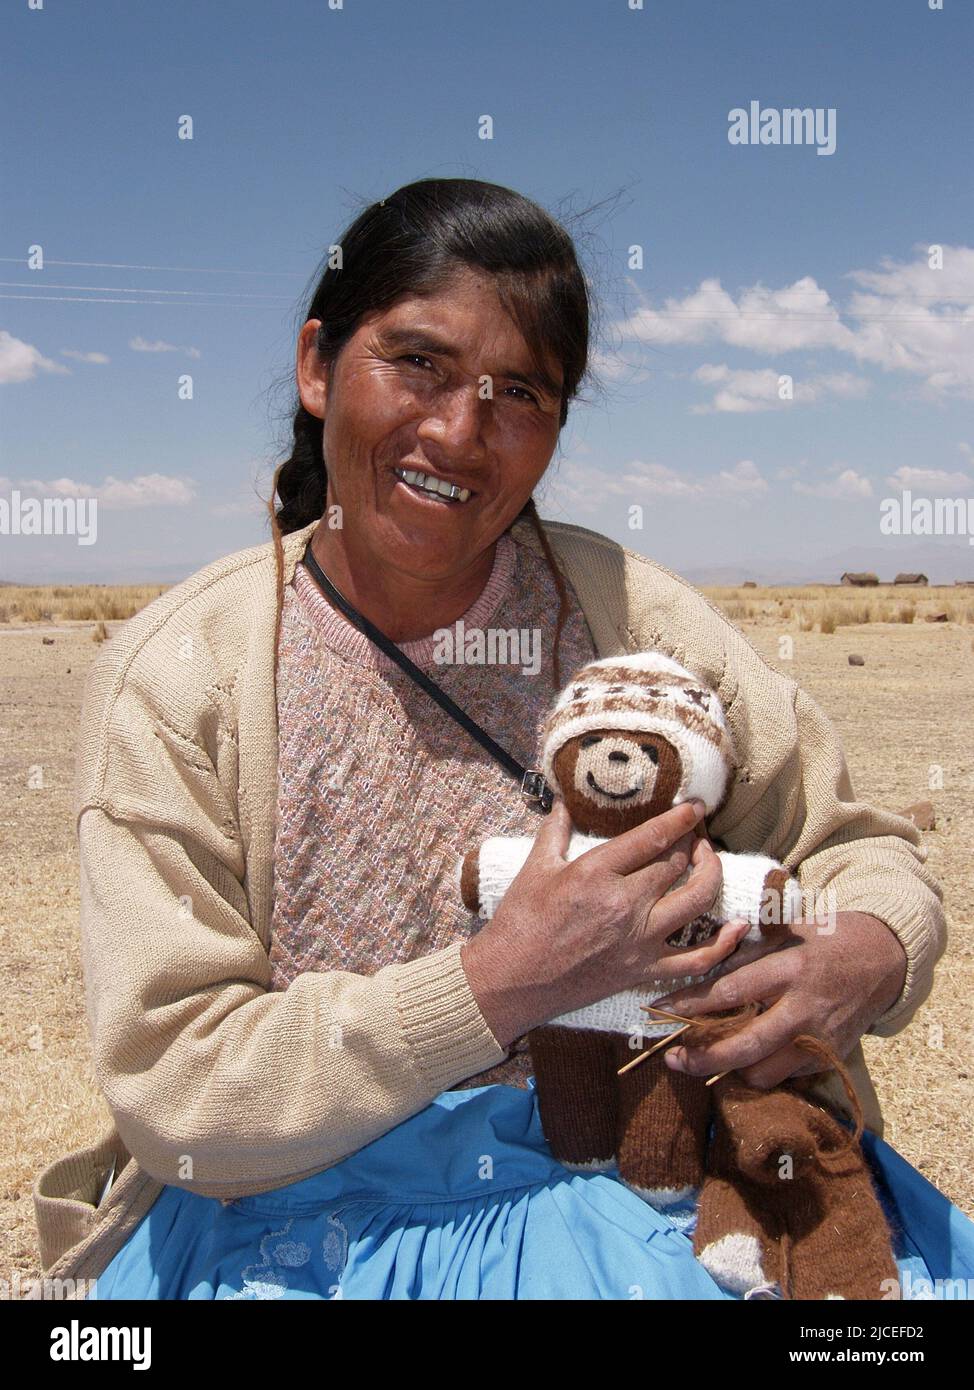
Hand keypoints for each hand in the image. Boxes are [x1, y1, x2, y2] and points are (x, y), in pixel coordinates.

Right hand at [461, 797, 747, 1048]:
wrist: (512, 981)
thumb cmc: (519, 923)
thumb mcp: (535, 868)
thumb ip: (555, 831)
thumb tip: (564, 802)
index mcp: (595, 873)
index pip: (652, 837)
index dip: (681, 817)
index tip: (695, 805)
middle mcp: (624, 904)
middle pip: (678, 863)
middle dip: (695, 840)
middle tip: (696, 831)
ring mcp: (639, 940)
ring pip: (697, 902)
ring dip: (712, 875)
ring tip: (709, 861)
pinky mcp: (644, 971)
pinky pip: (697, 961)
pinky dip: (724, 945)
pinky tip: (738, 927)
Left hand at [654, 910, 907, 1087]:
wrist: (882, 960)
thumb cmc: (823, 940)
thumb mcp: (785, 933)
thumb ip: (745, 952)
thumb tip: (698, 963)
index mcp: (789, 969)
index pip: (730, 992)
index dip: (691, 1004)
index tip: (661, 1009)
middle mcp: (803, 1009)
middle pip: (743, 1046)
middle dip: (702, 1057)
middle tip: (673, 1058)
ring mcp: (819, 1039)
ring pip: (762, 1072)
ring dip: (730, 1069)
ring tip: (705, 1059)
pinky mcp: (829, 1058)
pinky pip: (784, 1077)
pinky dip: (760, 1071)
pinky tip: (742, 1060)